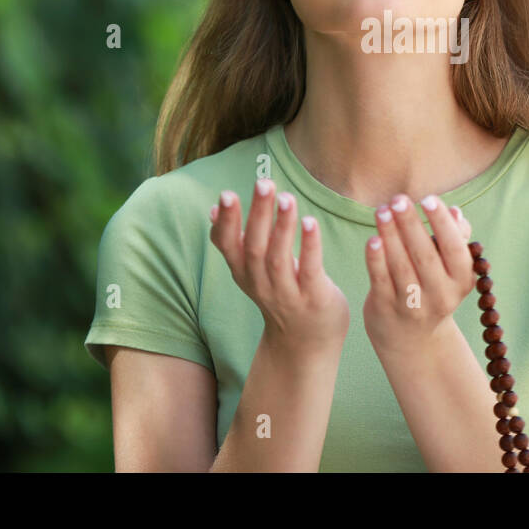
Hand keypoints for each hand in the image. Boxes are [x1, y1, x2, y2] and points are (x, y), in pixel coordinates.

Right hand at [208, 179, 349, 352]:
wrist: (304, 345)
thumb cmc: (280, 296)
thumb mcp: (250, 272)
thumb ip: (235, 242)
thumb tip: (215, 208)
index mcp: (244, 273)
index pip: (228, 245)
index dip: (226, 222)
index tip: (226, 194)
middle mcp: (260, 284)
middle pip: (254, 247)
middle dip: (258, 214)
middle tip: (264, 183)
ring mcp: (287, 293)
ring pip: (279, 259)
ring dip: (282, 227)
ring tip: (287, 198)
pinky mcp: (314, 298)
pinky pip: (310, 270)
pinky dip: (309, 246)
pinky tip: (310, 222)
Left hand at [362, 194, 474, 354]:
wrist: (413, 338)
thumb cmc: (434, 286)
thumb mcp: (453, 269)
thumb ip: (457, 237)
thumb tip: (456, 212)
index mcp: (461, 280)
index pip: (454, 249)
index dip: (442, 223)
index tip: (428, 199)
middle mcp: (440, 295)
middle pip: (425, 256)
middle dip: (410, 224)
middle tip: (398, 199)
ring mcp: (412, 304)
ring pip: (400, 265)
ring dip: (390, 235)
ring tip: (382, 210)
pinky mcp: (386, 307)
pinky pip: (380, 279)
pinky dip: (376, 259)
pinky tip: (373, 238)